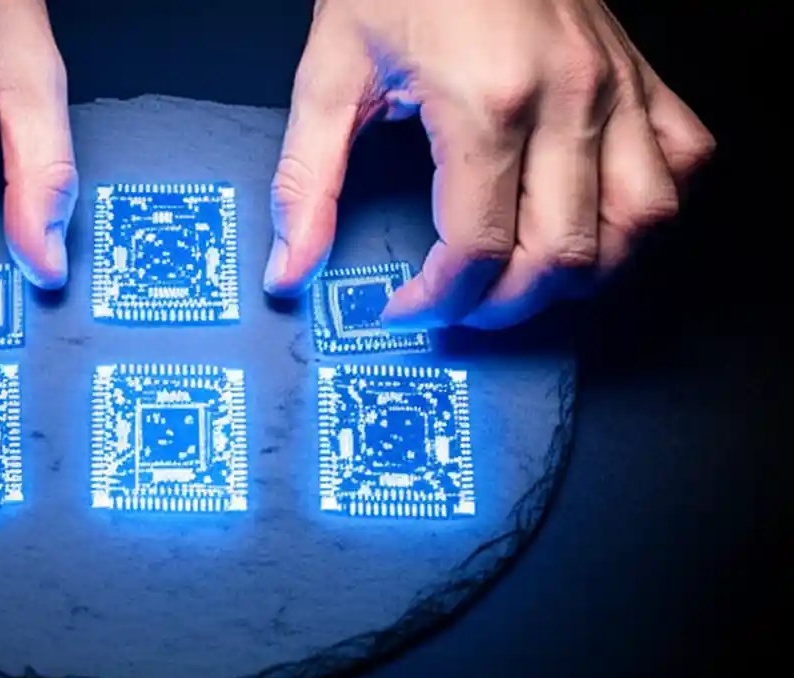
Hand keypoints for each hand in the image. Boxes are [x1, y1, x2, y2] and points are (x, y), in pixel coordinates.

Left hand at [265, 0, 714, 328]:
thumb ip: (308, 181)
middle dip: (502, 306)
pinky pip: (682, 160)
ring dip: (584, 273)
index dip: (436, 302)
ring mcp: (614, 86)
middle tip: (457, 307)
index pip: (477, 249)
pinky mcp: (639, 72)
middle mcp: (567, 98)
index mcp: (486, 102)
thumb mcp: (331, 72)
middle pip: (562, 255)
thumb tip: (290, 267)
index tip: (405, 310)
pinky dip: (646, 208)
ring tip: (526, 280)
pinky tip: (596, 216)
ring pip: (640, 223)